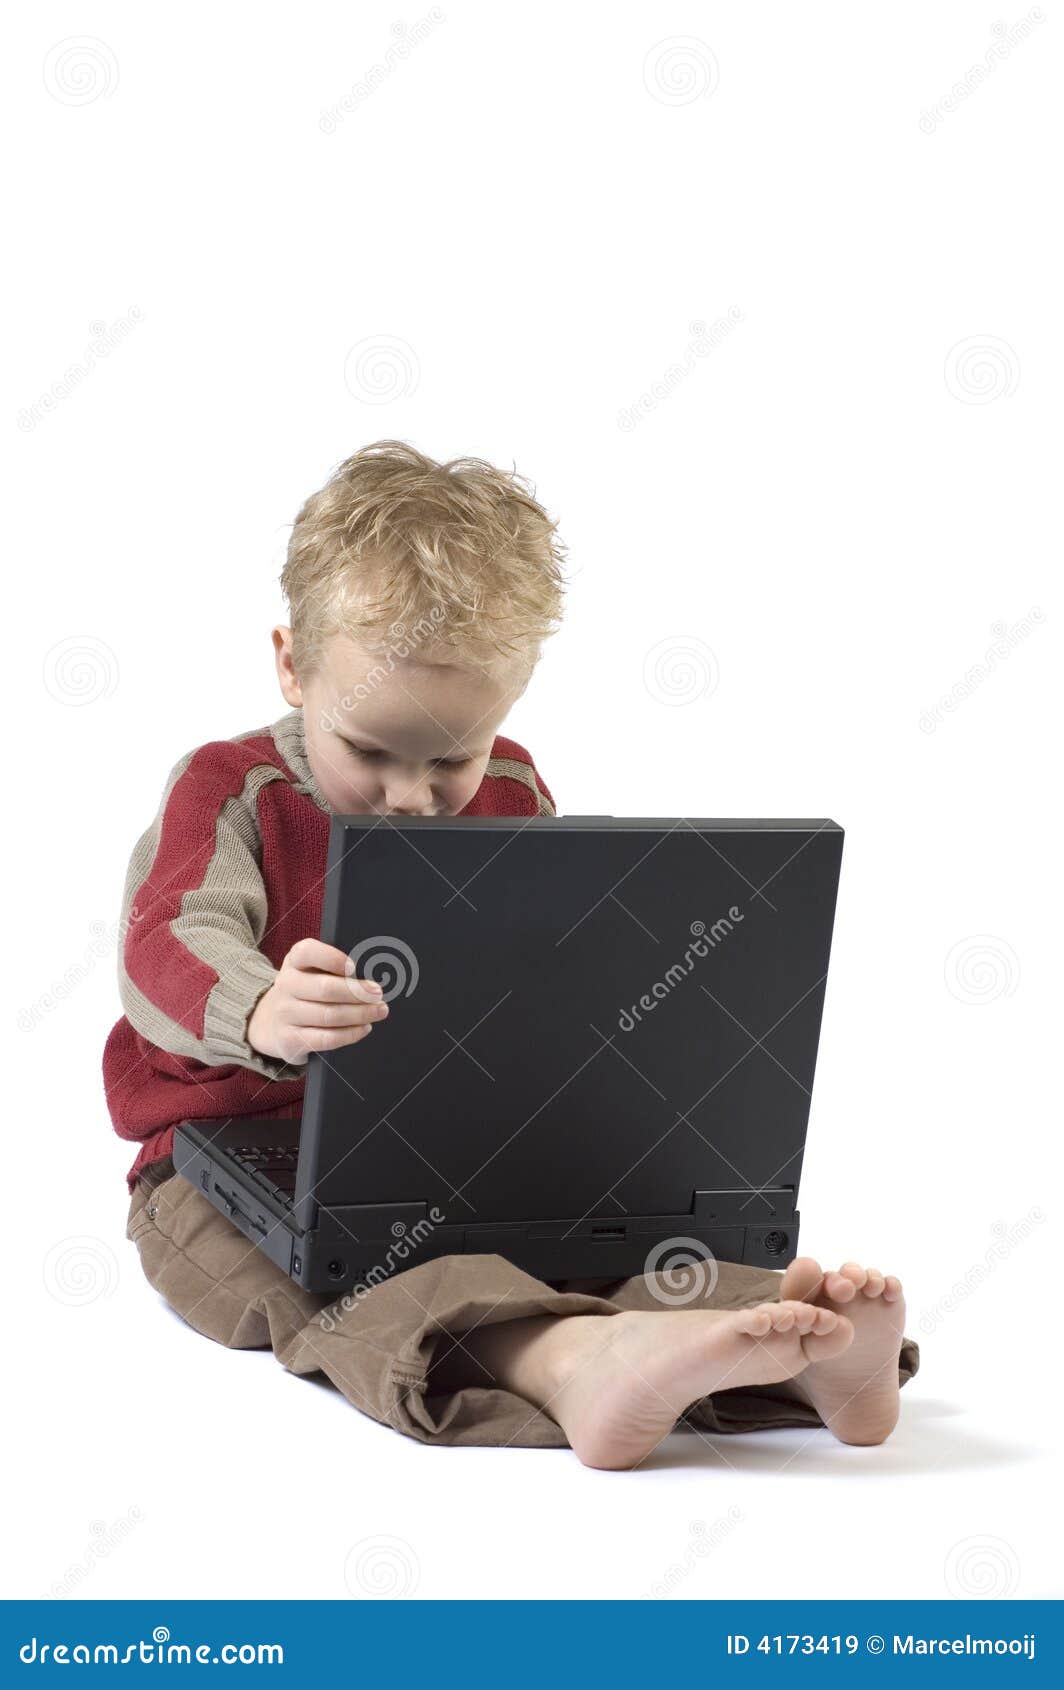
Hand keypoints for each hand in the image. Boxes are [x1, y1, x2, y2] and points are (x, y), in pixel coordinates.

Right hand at [246, 938, 388, 1063]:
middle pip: (325, 988)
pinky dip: (350, 1034)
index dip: (333, 959)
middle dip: (357, 992)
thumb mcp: (312, 971)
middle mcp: (286, 984)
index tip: (354, 967)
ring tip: (379, 1011)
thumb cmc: (304, 991)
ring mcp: (286, 1013)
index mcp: (294, 961)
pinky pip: (327, 1038)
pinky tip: (364, 1027)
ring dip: (360, 1014)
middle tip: (378, 994)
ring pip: (329, 1015)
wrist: (271, 1022)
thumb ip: (336, 969)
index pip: (308, 952)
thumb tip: (370, 980)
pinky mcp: (290, 1039)